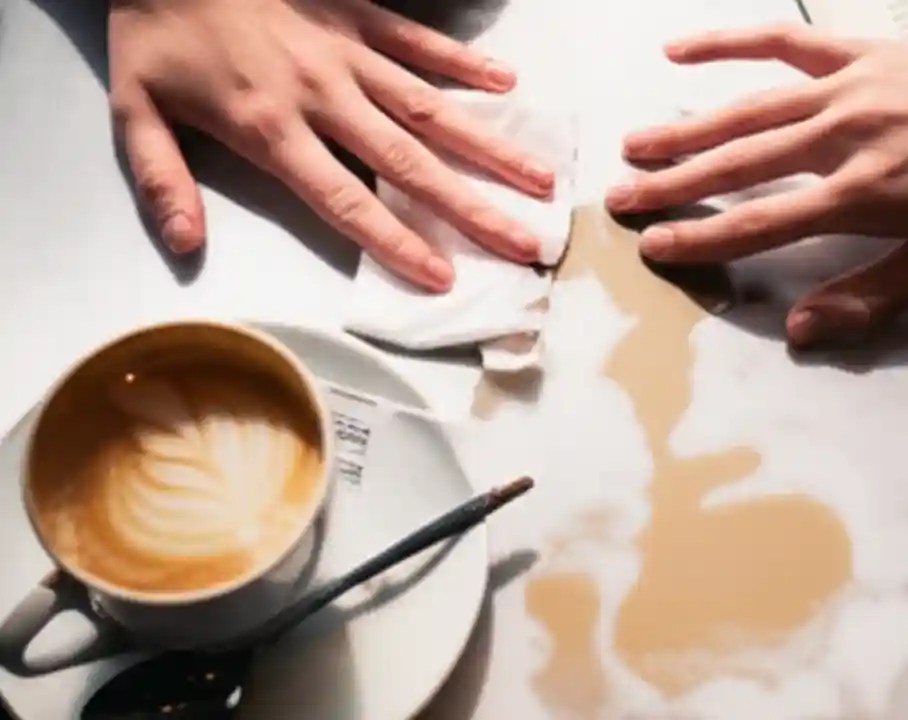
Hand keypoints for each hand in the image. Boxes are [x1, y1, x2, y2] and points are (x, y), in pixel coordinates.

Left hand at [109, 0, 553, 291]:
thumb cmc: (155, 31)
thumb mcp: (134, 109)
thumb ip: (161, 180)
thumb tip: (186, 245)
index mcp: (271, 128)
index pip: (345, 199)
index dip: (396, 240)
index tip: (444, 275)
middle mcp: (323, 95)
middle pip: (408, 161)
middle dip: (470, 207)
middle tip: (524, 241)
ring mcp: (347, 52)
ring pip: (429, 106)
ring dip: (487, 145)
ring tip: (540, 178)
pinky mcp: (357, 12)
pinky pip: (419, 40)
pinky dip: (462, 62)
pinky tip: (507, 85)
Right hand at [608, 25, 907, 347]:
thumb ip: (870, 298)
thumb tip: (800, 330)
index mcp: (865, 194)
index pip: (759, 223)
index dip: (700, 240)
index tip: (652, 249)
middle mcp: (847, 135)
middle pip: (738, 163)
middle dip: (672, 185)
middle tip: (617, 199)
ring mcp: (853, 87)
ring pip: (749, 109)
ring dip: (686, 129)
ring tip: (634, 146)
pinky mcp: (867, 54)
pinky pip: (787, 41)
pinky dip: (731, 43)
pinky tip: (681, 51)